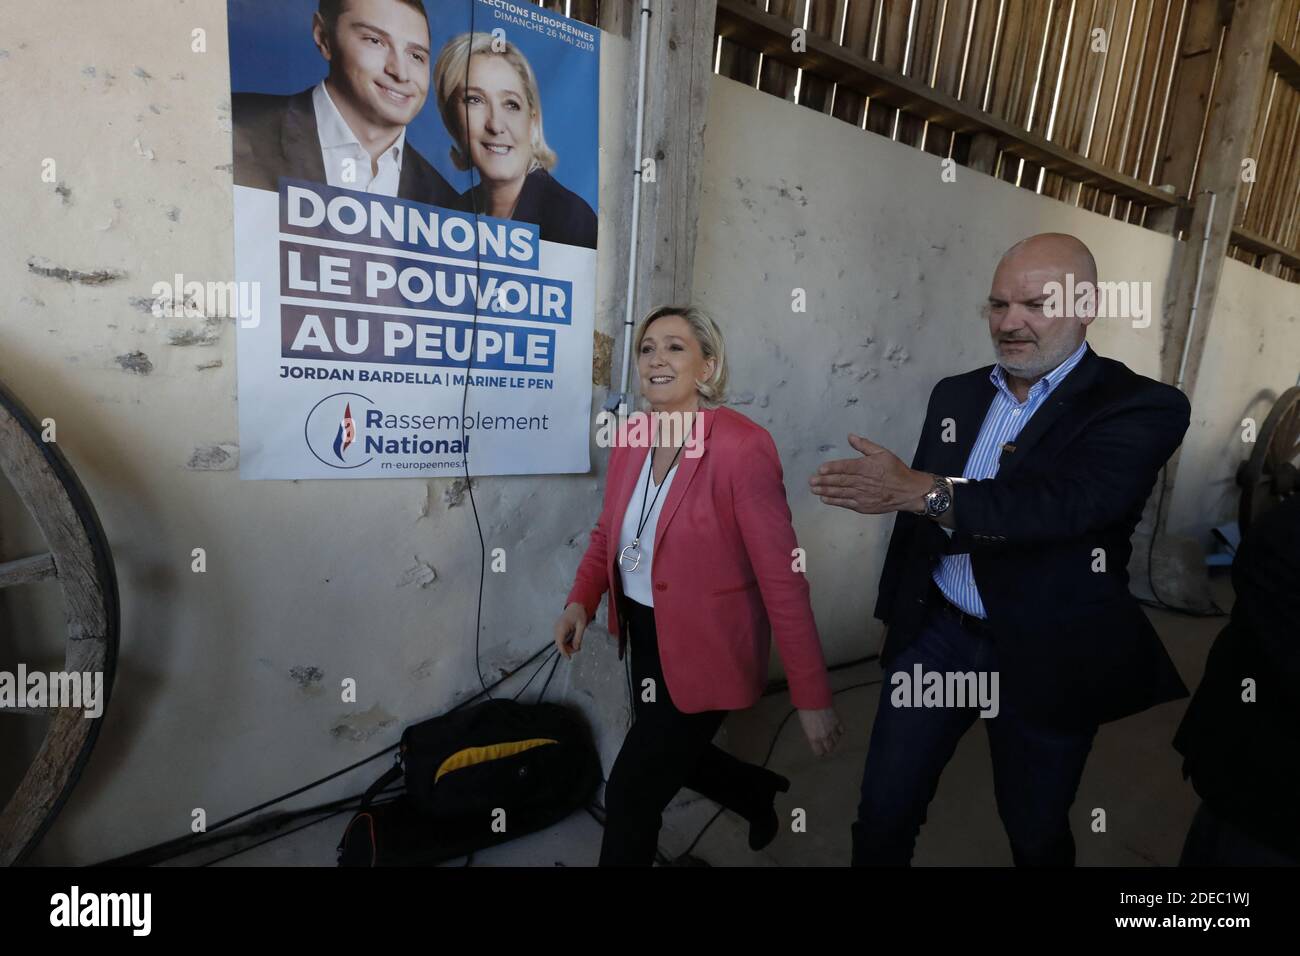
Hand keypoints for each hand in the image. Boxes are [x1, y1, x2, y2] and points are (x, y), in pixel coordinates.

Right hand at [553, 602, 588, 657]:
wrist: (576, 606)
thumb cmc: (579, 613)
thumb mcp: (582, 626)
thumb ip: (578, 637)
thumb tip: (576, 648)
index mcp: (562, 626)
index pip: (560, 643)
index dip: (564, 652)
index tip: (569, 658)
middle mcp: (557, 628)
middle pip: (559, 644)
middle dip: (568, 649)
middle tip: (578, 648)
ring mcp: (556, 628)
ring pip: (560, 642)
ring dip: (567, 646)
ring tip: (577, 643)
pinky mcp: (558, 629)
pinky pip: (560, 639)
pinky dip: (566, 642)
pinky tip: (573, 640)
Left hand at [798, 707, 843, 755]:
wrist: (813, 700)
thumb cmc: (805, 712)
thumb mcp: (805, 726)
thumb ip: (812, 735)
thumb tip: (816, 739)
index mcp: (814, 738)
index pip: (820, 753)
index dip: (819, 752)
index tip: (819, 750)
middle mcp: (824, 736)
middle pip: (830, 749)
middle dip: (828, 748)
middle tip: (826, 745)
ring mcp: (832, 729)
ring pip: (837, 741)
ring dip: (834, 740)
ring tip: (831, 737)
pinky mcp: (838, 722)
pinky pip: (842, 731)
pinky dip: (840, 732)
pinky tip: (836, 729)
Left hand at [809, 434, 930, 513]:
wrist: (909, 491)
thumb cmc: (895, 470)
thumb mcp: (883, 453)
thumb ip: (865, 445)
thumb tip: (850, 436)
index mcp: (867, 467)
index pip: (847, 467)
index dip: (833, 468)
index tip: (820, 469)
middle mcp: (863, 482)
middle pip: (841, 481)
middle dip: (824, 481)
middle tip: (811, 481)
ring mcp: (863, 495)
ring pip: (841, 493)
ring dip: (826, 491)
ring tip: (814, 489)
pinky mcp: (864, 506)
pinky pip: (847, 503)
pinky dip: (835, 501)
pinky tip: (825, 499)